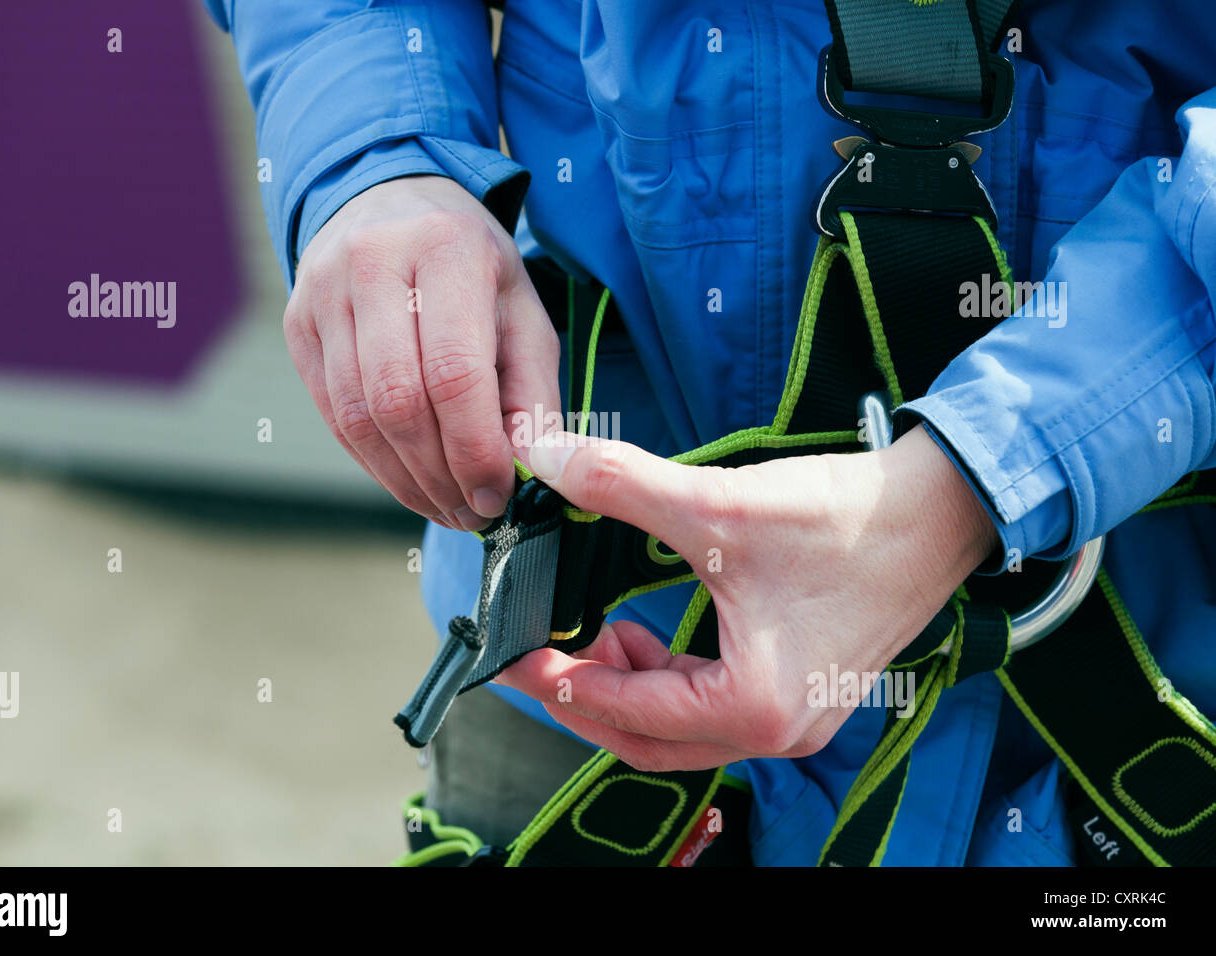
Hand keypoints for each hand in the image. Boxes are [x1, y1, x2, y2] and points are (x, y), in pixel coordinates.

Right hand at [283, 175, 560, 529]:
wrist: (391, 203)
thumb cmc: (472, 270)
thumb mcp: (523, 314)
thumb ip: (532, 394)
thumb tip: (527, 475)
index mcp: (446, 250)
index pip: (454, 372)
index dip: (475, 449)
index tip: (499, 495)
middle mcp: (374, 263)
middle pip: (398, 400)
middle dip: (440, 474)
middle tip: (474, 513)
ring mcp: (323, 293)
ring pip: (357, 417)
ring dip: (406, 480)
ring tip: (448, 506)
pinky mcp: (297, 326)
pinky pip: (334, 416)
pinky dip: (375, 464)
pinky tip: (412, 481)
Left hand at [496, 425, 997, 770]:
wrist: (941, 509)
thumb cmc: (847, 520)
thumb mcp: (717, 504)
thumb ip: (620, 484)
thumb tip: (547, 460)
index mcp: (753, 706)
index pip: (625, 713)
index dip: (557, 683)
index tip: (510, 657)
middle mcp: (777, 730)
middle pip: (648, 740)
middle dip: (586, 698)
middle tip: (536, 655)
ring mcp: (795, 716)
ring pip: (680, 728)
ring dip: (627, 689)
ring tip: (593, 635)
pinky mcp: (804, 690)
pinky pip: (712, 708)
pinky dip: (667, 679)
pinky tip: (647, 634)